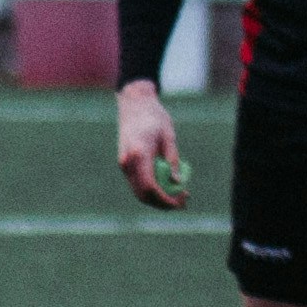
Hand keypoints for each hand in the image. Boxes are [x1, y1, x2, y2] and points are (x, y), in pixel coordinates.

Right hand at [113, 81, 187, 210]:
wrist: (134, 104)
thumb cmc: (154, 117)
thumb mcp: (169, 136)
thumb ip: (173, 160)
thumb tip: (177, 182)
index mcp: (139, 154)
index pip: (150, 186)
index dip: (166, 199)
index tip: (181, 202)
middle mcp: (127, 162)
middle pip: (143, 194)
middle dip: (162, 203)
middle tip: (183, 203)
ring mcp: (123, 163)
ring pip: (138, 191)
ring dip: (157, 198)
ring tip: (178, 197)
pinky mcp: (124, 163)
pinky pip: (137, 183)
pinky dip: (151, 190)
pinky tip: (167, 188)